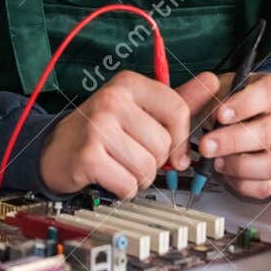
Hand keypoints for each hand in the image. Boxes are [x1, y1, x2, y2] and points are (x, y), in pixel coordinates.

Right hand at [39, 71, 221, 198]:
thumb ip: (179, 99)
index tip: (174, 151)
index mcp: (129, 83)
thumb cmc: (103, 130)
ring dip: (140, 177)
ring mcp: (97, 127)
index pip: (177, 110)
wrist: (56, 149)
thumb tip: (214, 82)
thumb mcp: (141, 109)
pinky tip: (110, 176)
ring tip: (121, 166)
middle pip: (163, 144)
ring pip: (147, 166)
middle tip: (133, 156)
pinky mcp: (88, 156)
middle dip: (155, 161)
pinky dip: (124, 189)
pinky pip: (128, 184)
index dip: (182, 138)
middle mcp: (112, 99)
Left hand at [194, 72, 270, 198]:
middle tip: (207, 145)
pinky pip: (266, 186)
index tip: (220, 115)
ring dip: (239, 166)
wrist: (239, 114)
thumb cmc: (231, 99)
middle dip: (233, 141)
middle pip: (268, 133)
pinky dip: (242, 184)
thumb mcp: (220, 88)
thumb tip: (212, 118)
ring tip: (216, 162)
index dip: (243, 106)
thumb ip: (213, 98)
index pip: (267, 95)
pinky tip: (225, 173)